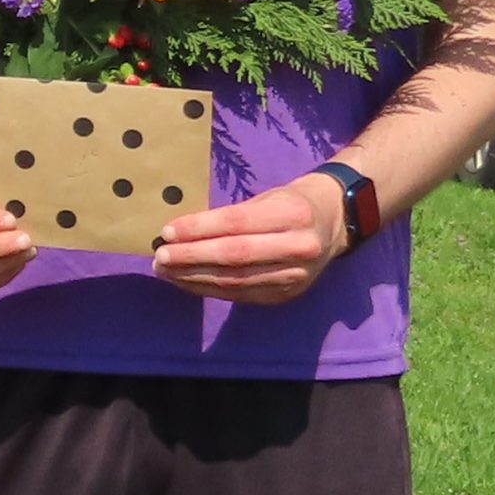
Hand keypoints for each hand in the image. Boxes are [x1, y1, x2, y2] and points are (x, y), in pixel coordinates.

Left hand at [153, 174, 347, 303]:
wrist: (334, 224)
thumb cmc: (289, 204)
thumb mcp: (265, 199)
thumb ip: (229, 217)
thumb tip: (179, 233)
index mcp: (292, 215)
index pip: (236, 224)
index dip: (199, 229)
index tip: (167, 232)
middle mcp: (299, 247)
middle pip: (235, 256)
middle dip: (191, 258)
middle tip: (160, 257)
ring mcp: (296, 276)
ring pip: (236, 280)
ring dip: (194, 277)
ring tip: (166, 271)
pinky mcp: (287, 294)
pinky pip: (242, 294)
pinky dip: (210, 288)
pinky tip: (187, 281)